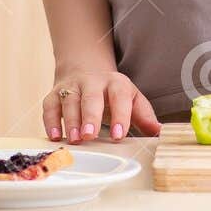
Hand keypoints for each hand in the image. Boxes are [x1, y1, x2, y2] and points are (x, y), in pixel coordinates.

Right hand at [43, 65, 160, 142]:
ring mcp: (72, 86)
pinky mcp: (54, 94)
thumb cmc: (112, 94)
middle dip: (90, 116)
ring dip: (70, 121)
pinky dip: (50, 121)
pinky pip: (50, 106)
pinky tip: (55, 136)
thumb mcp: (132, 100)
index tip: (118, 135)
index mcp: (116, 83)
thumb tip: (161, 132)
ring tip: (75, 140)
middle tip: (90, 136)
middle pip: (91, 96)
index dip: (120, 115)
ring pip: (69, 100)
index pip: (119, 96)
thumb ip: (145, 116)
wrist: (86, 71)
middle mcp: (92, 81)